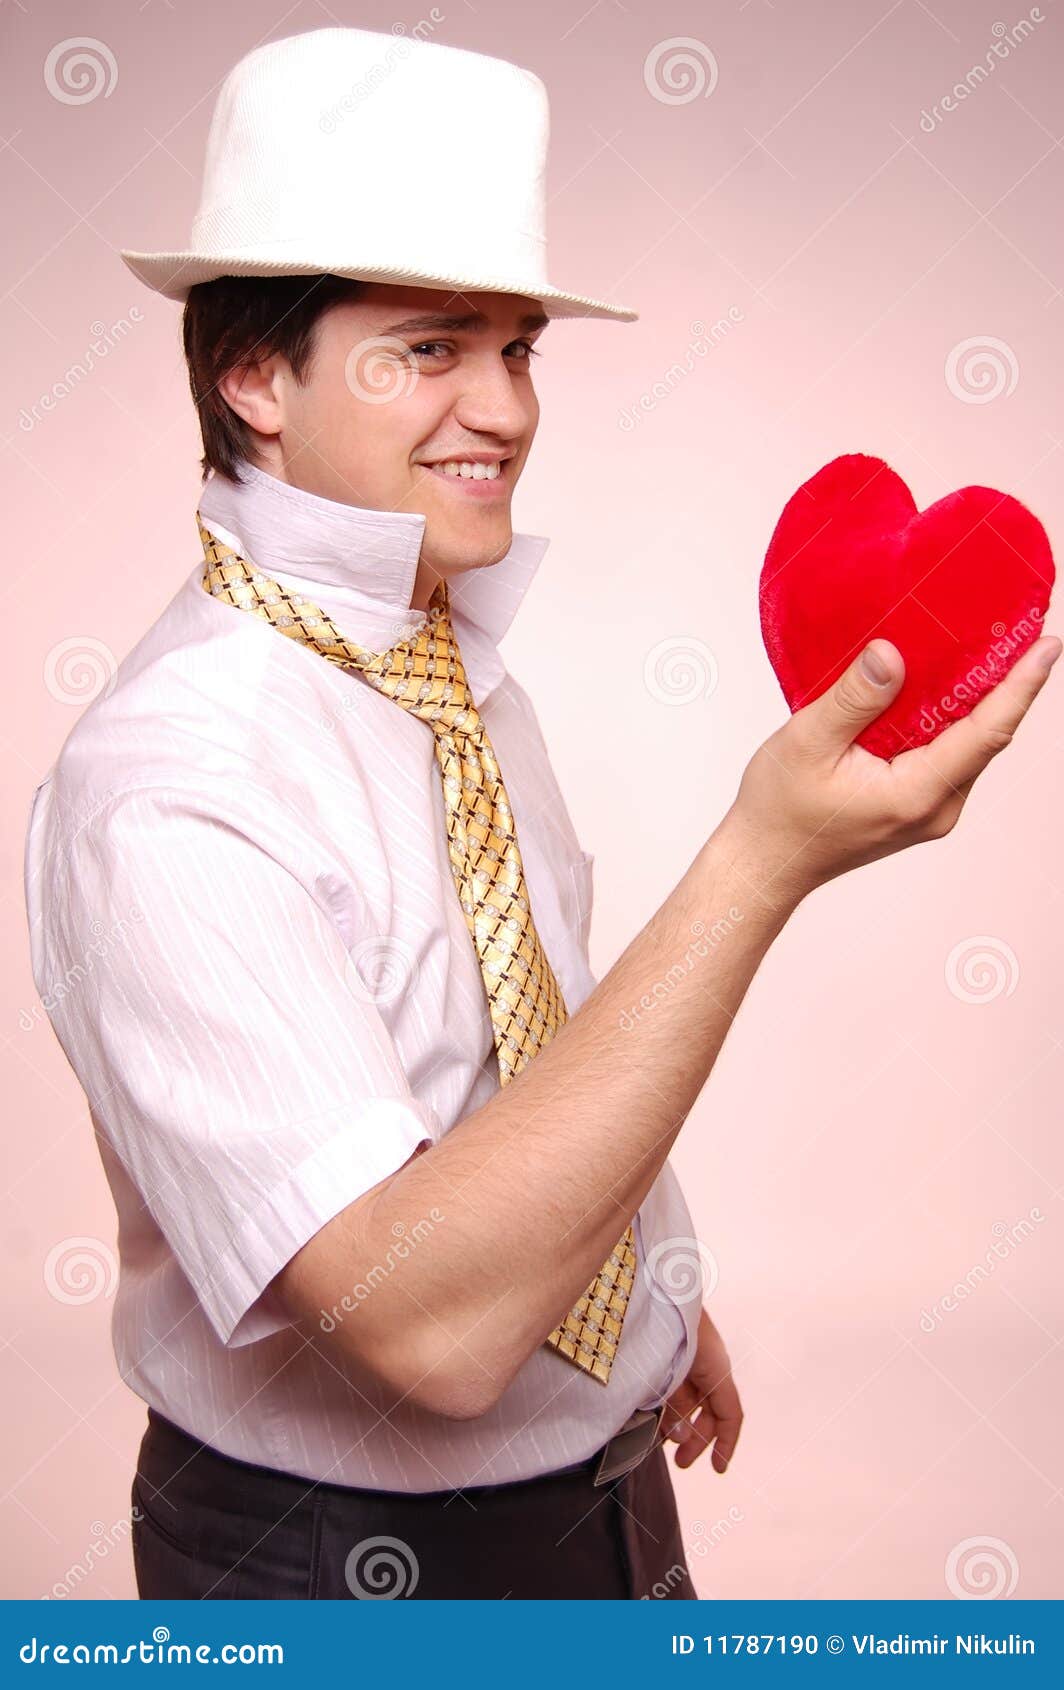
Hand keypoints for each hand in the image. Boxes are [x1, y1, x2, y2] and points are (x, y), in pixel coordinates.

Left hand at [661, 1305, 742, 1472]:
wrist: (652, 1280)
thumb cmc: (662, 1322)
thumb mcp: (668, 1371)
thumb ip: (676, 1408)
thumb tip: (682, 1439)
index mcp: (716, 1367)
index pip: (731, 1413)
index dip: (727, 1444)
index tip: (717, 1470)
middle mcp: (709, 1363)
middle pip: (712, 1409)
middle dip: (699, 1439)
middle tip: (681, 1463)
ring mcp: (691, 1356)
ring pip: (692, 1398)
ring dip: (681, 1422)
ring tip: (661, 1443)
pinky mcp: (675, 1350)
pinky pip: (678, 1383)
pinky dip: (670, 1403)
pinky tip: (654, 1418)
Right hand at [730, 632, 1061, 902]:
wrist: (766, 862)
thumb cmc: (779, 811)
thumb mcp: (806, 744)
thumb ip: (853, 699)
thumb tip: (890, 654)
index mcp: (917, 794)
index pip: (987, 732)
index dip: (1021, 685)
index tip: (1048, 644)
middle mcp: (938, 807)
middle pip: (987, 736)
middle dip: (1007, 683)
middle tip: (1020, 626)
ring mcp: (932, 810)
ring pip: (970, 745)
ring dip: (979, 699)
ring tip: (988, 645)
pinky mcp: (920, 806)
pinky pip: (950, 754)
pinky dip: (952, 718)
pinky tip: (945, 684)